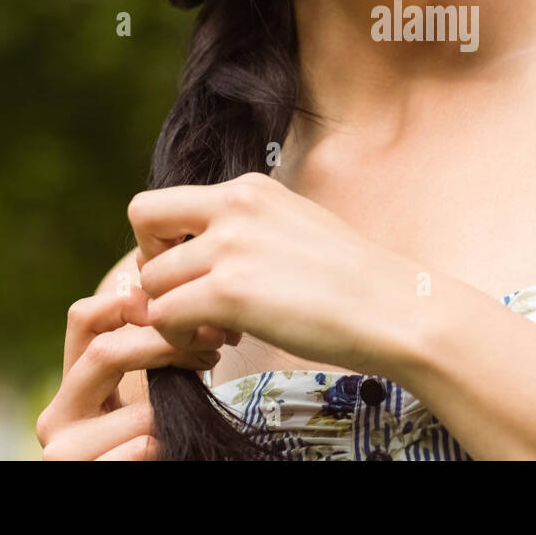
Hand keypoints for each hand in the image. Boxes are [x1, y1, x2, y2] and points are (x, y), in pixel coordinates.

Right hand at [34, 284, 235, 459]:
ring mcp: (63, 450)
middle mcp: (57, 414)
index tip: (174, 305)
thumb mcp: (159, 389)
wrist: (155, 478)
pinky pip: (138, 449)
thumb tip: (194, 307)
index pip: (82, 317)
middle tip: (212, 345)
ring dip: (176, 407)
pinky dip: (162, 445)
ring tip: (200, 405)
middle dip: (164, 345)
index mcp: (72, 383)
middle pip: (104, 352)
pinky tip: (170, 444)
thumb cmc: (162, 436)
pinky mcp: (81, 474)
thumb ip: (159, 353)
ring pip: (136, 412)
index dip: (127, 301)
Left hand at [130, 172, 423, 377]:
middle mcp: (234, 206)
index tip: (195, 273)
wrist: (392, 307)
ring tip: (215, 332)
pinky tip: (219, 346)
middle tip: (188, 299)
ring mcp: (229, 247)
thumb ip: (245, 232)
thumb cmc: (351, 280)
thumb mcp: (294, 228)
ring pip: (151, 279)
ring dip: (170, 313)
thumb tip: (198, 257)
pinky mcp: (228, 292)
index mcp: (250, 188)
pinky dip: (179, 339)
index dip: (164, 241)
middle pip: (143, 222)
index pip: (165, 202)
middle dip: (153, 266)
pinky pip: (164, 316)